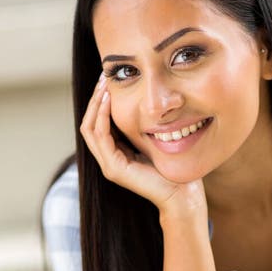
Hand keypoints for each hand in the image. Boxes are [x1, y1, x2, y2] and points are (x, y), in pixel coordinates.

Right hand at [81, 75, 207, 217]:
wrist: (182, 194)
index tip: (107, 80)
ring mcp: (109, 165)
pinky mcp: (114, 169)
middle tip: (102, 76)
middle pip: (89, 123)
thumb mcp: (155, 140)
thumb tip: (145, 101)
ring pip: (90, 128)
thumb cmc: (174, 168)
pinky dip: (102, 117)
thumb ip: (144, 126)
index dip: (99, 101)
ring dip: (95, 104)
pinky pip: (101, 137)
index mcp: (116, 153)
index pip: (98, 123)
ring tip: (103, 85)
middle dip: (94, 98)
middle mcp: (108, 159)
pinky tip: (108, 101)